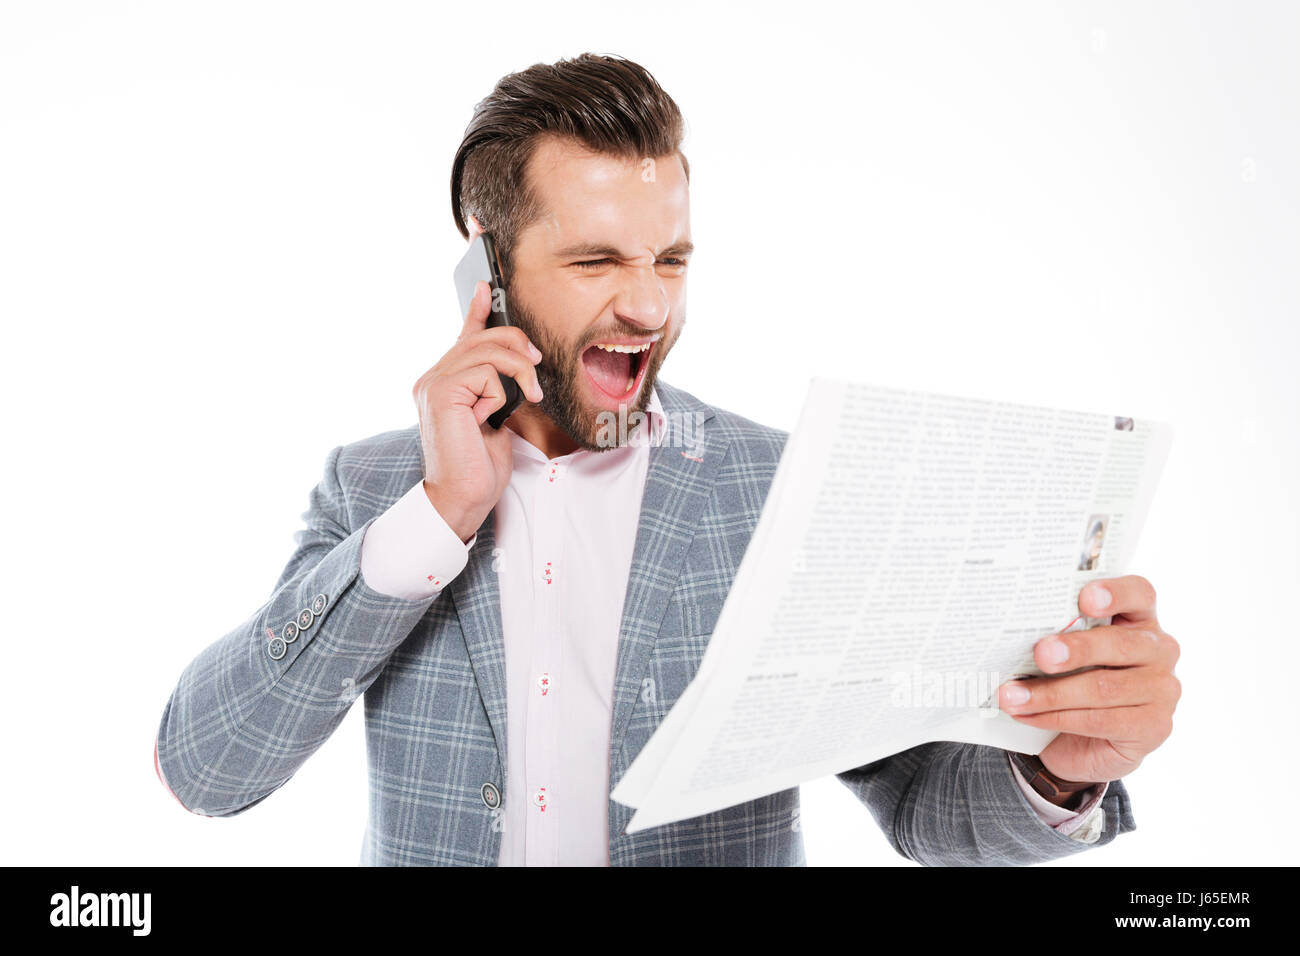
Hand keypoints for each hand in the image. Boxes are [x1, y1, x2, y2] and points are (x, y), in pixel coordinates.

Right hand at [411, 225, 543, 541]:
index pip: (467, 328)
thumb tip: (523, 353)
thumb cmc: (482, 463)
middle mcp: (433, 374)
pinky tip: (493, 415)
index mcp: (447, 376)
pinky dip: (503, 392)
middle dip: (521, 350)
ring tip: (527, 398)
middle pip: (489, 335)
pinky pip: (488, 371)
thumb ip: (504, 380)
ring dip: (520, 374)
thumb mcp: (501, 413)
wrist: (462, 499)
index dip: (477, 297)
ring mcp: (433, 382)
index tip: (485, 260)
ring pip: (492, 350)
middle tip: (536, 379)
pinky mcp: (440, 393)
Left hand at [997, 576, 1180, 783]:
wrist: (1085, 740)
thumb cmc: (1074, 679)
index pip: (1138, 593)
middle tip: (1040, 654)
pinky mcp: (1155, 726)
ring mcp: (1163, 689)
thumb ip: (1057, 634)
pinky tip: (1028, 715)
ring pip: (1103, 688)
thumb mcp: (1068, 650)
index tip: (1084, 599)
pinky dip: (1057, 718)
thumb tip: (1014, 630)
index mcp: (1139, 618)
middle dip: (1075, 649)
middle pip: (1118, 643)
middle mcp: (1159, 649)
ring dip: (1050, 693)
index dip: (1114, 593)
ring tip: (1012, 696)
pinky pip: (1101, 720)